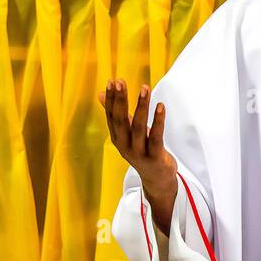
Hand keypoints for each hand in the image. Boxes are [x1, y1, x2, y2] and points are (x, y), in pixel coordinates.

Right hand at [99, 79, 177, 233]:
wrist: (157, 179)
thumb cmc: (143, 150)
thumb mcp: (128, 133)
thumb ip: (117, 114)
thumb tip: (100, 93)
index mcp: (117, 138)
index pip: (111, 116)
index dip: (111, 98)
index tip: (112, 81)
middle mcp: (125, 145)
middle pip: (120, 120)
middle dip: (120, 100)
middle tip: (120, 81)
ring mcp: (139, 152)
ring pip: (138, 127)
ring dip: (141, 106)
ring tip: (144, 88)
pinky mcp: (154, 156)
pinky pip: (156, 137)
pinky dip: (158, 121)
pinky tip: (160, 106)